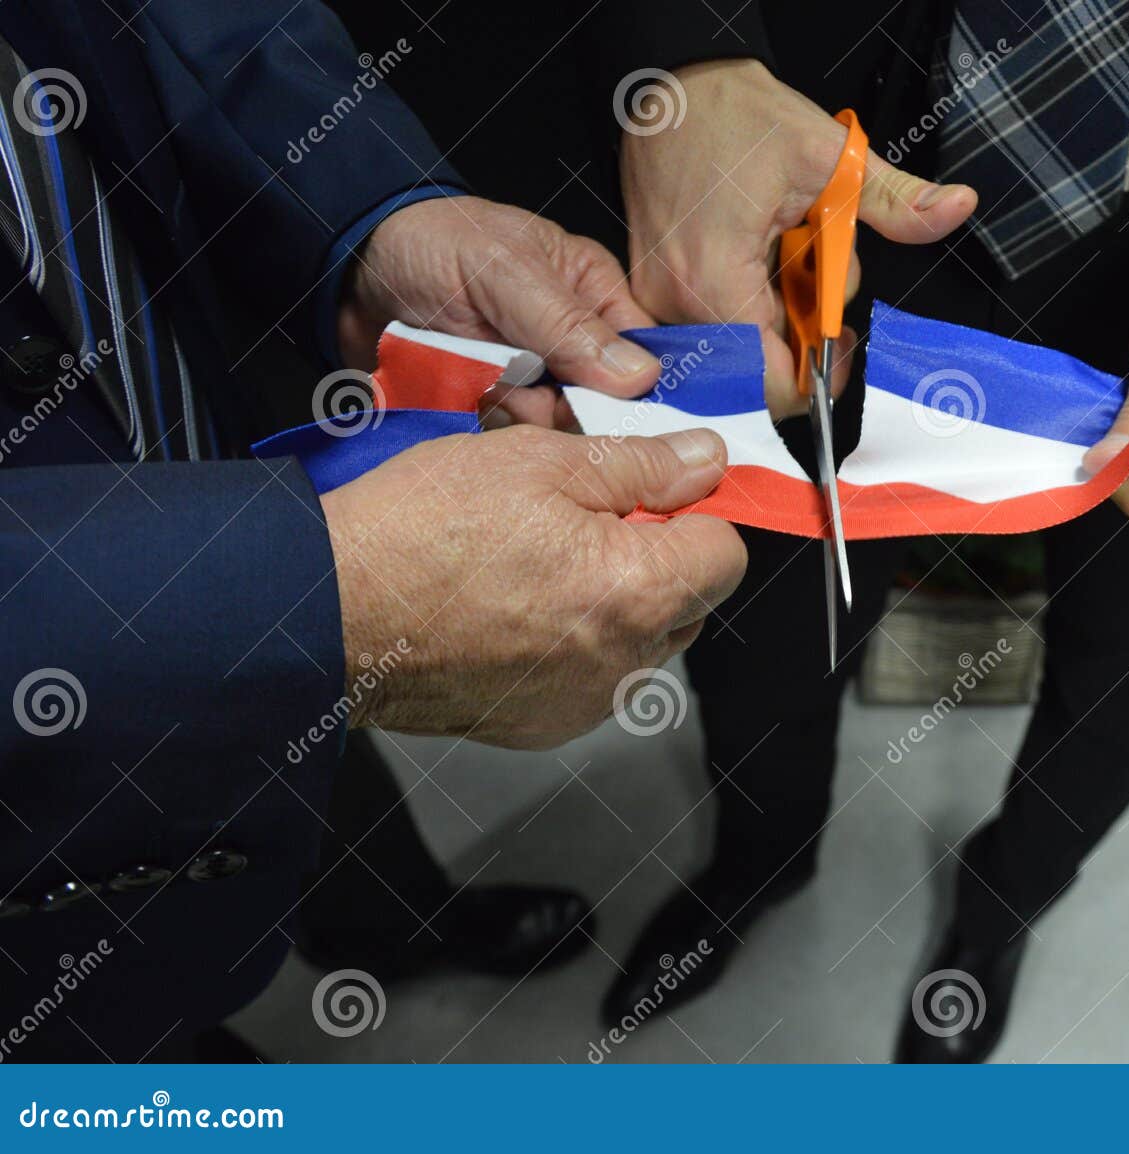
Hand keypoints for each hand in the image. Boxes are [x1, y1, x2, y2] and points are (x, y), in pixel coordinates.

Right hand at [321, 425, 746, 748]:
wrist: (330, 613)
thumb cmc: (418, 534)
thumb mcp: (538, 462)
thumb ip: (640, 466)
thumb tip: (706, 463)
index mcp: (636, 593)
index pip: (726, 554)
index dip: (696, 511)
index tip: (659, 490)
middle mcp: (621, 662)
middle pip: (689, 600)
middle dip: (658, 554)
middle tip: (585, 516)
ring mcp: (583, 701)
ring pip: (641, 639)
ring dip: (617, 598)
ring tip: (541, 559)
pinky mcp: (543, 724)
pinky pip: (592, 675)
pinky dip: (574, 641)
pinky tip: (517, 604)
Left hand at [338, 196, 660, 425]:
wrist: (350, 269)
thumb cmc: (433, 244)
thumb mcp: (507, 272)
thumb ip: (570, 325)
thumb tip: (640, 377)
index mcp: (595, 295)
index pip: (646, 356)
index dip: (643, 391)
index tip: (618, 407)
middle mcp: (573, 344)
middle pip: (603, 405)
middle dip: (564, 403)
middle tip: (525, 379)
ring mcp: (534, 379)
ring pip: (555, 428)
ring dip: (517, 410)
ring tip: (479, 373)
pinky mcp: (495, 407)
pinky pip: (511, 438)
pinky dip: (487, 421)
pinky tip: (463, 391)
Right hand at [619, 58, 977, 416]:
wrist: (675, 86)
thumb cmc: (738, 114)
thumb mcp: (831, 155)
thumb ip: (896, 200)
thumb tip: (957, 208)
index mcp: (715, 277)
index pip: (768, 381)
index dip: (816, 377)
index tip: (840, 345)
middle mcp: (675, 298)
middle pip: (757, 365)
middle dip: (799, 331)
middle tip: (816, 275)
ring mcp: (656, 297)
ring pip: (736, 346)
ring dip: (774, 312)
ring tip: (782, 251)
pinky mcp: (651, 290)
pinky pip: (710, 325)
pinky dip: (744, 302)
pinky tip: (756, 259)